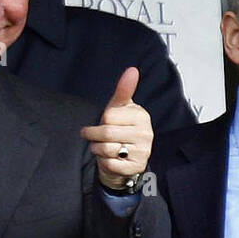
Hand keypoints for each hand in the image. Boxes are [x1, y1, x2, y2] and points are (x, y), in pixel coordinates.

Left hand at [81, 67, 153, 188]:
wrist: (126, 159)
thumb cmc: (120, 130)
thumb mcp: (119, 109)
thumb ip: (123, 90)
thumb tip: (132, 70)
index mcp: (141, 116)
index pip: (109, 116)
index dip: (100, 120)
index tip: (102, 122)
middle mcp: (146, 133)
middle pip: (106, 133)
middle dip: (94, 136)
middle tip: (92, 136)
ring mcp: (143, 151)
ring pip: (107, 149)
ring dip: (97, 149)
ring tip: (100, 147)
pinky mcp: (136, 167)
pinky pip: (111, 164)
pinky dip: (104, 162)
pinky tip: (109, 159)